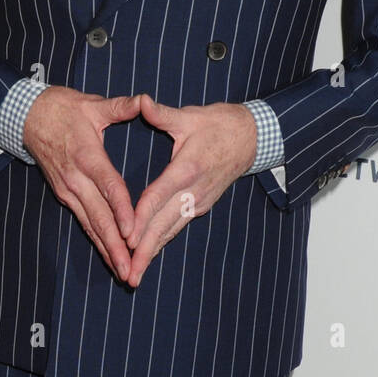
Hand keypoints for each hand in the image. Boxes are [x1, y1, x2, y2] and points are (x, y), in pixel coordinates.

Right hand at [23, 86, 140, 281]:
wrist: (29, 117)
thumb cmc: (64, 109)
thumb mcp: (93, 104)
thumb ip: (120, 107)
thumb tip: (143, 100)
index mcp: (87, 156)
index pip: (109, 187)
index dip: (122, 210)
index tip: (133, 232)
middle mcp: (76, 179)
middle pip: (99, 217)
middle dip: (115, 245)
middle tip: (131, 268)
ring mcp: (68, 190)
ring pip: (90, 225)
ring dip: (107, 250)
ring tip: (123, 272)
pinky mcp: (65, 195)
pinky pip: (84, 222)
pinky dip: (97, 241)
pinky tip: (110, 257)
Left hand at [126, 94, 256, 287]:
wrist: (252, 137)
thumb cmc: (218, 124)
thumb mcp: (190, 116)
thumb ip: (163, 114)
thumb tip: (141, 101)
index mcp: (187, 169)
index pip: (158, 197)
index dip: (140, 218)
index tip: (126, 237)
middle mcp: (194, 191)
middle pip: (164, 225)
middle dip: (144, 251)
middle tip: (128, 275)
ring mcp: (199, 200)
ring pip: (171, 231)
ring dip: (152, 253)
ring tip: (135, 275)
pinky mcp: (201, 204)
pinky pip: (177, 226)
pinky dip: (162, 242)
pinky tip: (148, 255)